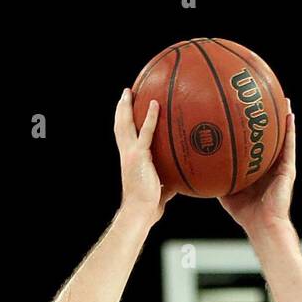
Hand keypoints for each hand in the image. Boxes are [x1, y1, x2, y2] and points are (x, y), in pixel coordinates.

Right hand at [114, 88, 175, 224]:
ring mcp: (131, 154)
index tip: (125, 110)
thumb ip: (169, 182)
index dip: (123, 123)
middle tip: (125, 93)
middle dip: (121, 109)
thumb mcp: (160, 190)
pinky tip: (155, 104)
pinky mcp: (139, 156)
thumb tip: (181, 181)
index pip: (124, 138)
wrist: (140, 211)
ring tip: (130, 91)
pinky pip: (146, 132)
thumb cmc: (149, 207)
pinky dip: (150, 117)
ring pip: (125, 125)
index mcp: (129, 161)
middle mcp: (127, 154)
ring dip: (126, 107)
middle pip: (120, 126)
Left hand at [218, 97, 294, 234]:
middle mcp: (269, 164)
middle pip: (268, 136)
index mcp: (257, 168)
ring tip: (281, 97)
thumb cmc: (245, 213)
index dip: (249, 129)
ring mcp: (280, 166)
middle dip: (266, 118)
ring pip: (283, 137)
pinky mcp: (288, 169)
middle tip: (261, 98)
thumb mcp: (225, 192)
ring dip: (283, 117)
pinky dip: (290, 130)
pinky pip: (290, 146)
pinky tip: (289, 115)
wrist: (263, 225)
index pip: (253, 144)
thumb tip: (197, 167)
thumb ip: (214, 178)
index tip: (243, 111)